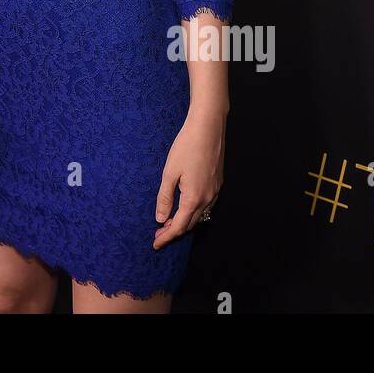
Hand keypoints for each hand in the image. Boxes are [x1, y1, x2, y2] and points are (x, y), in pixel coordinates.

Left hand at [152, 108, 224, 248]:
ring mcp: (215, 192)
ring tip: (168, 223)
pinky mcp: (218, 184)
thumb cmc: (186, 147)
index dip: (166, 237)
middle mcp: (208, 199)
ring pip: (199, 216)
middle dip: (174, 231)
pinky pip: (206, 206)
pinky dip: (194, 212)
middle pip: (190, 224)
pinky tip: (185, 207)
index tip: (155, 244)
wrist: (208, 128)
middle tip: (159, 234)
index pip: (178, 226)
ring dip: (184, 222)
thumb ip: (165, 197)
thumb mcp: (170, 172)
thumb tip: (160, 218)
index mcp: (193, 198)